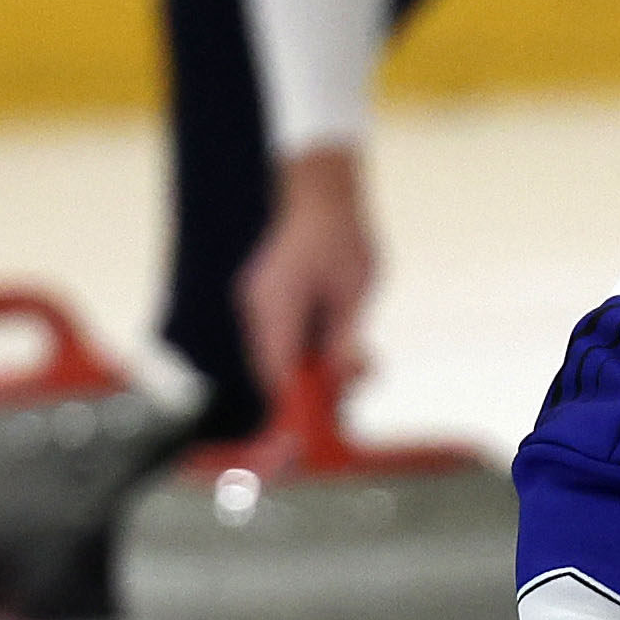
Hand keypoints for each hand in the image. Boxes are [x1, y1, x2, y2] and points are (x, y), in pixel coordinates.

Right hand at [237, 145, 376, 410]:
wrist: (320, 192)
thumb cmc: (343, 234)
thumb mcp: (357, 289)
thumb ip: (344, 336)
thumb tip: (342, 379)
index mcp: (276, 305)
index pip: (277, 375)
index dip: (295, 407)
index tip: (321, 427)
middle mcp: (257, 308)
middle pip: (275, 373)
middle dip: (315, 390)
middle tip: (360, 380)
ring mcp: (258, 306)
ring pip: (280, 360)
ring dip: (317, 371)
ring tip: (362, 358)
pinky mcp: (267, 303)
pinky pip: (284, 342)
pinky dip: (310, 353)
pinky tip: (344, 344)